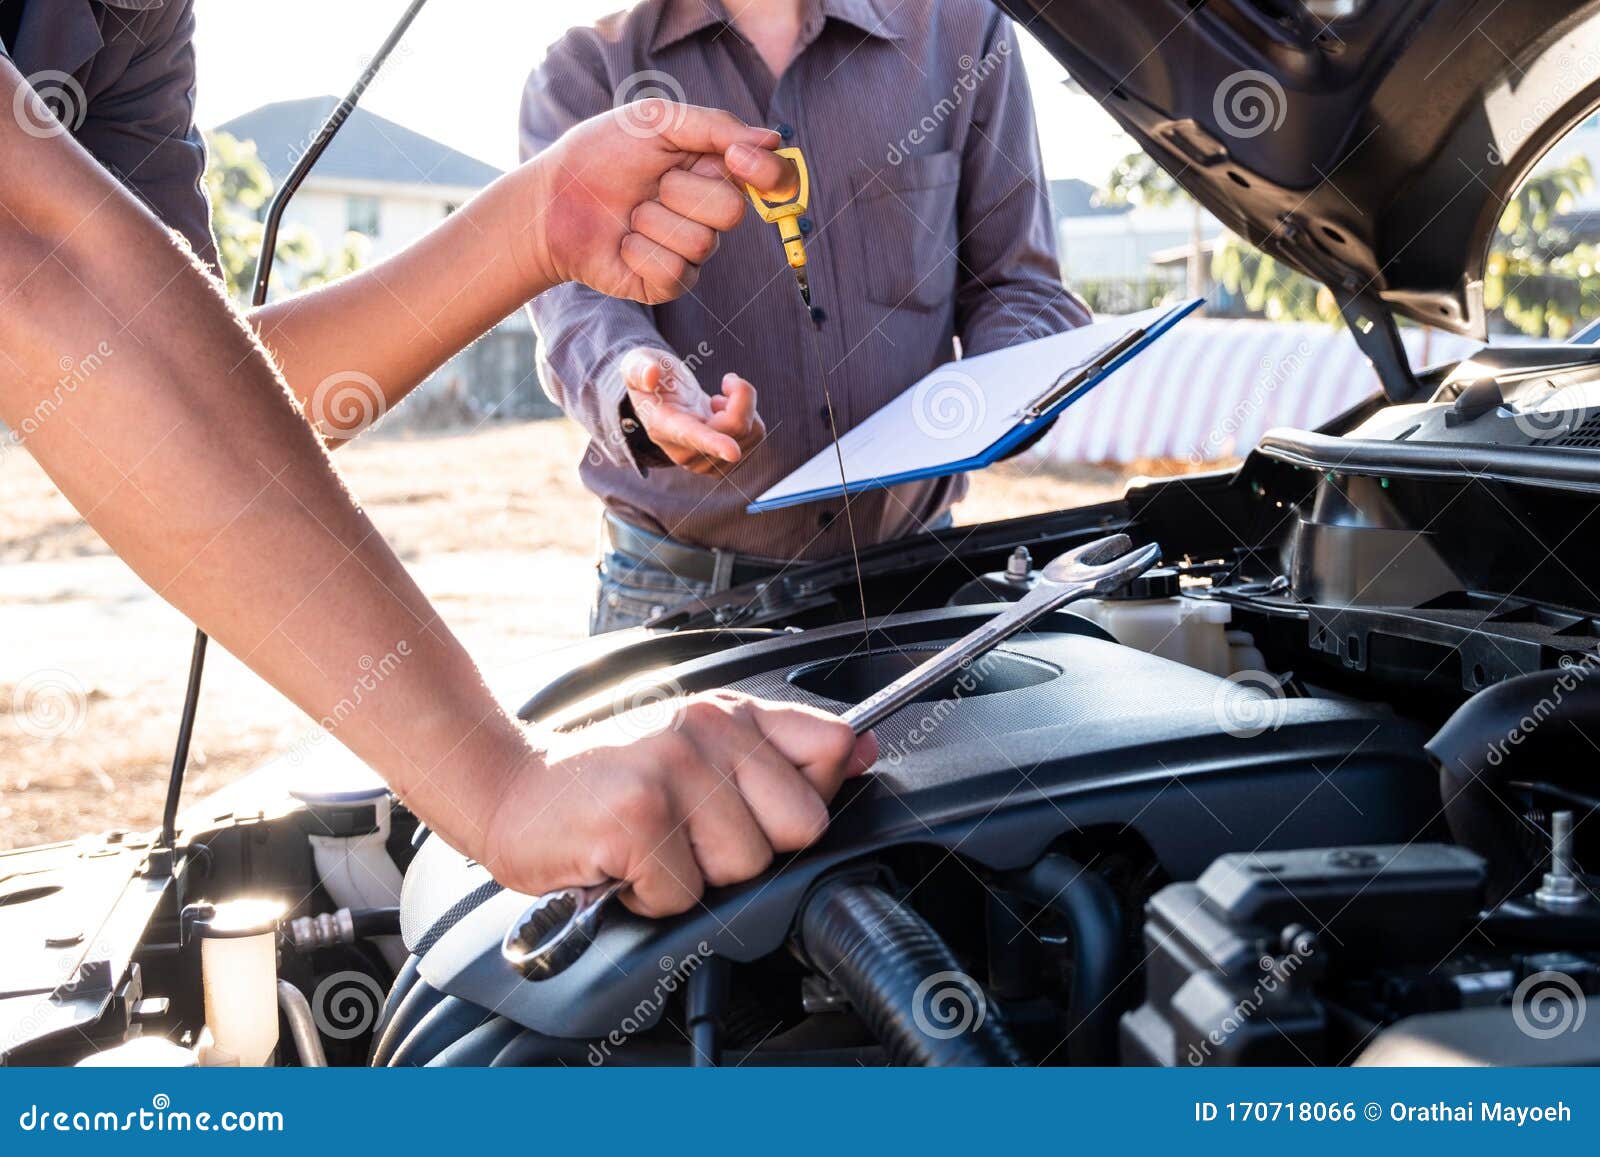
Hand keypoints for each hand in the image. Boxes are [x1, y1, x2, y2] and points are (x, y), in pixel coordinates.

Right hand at [483, 693, 877, 915]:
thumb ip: (784, 749)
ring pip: (745, 867)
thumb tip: (863, 749)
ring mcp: (672, 769)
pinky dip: (651, 899)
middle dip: (751, 851)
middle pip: (801, 825)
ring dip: (696, 878)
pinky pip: (685, 895)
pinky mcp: (638, 816)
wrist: (512, 789)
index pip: (830, 746)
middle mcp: (707, 730)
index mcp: (731, 713)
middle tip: (692, 836)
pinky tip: (625, 866)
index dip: (810, 795)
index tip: (765, 808)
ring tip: (655, 849)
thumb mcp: (702, 749)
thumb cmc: (607, 782)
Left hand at [524, 100, 798, 304]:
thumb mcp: (654, 121)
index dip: (768, 173)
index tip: (741, 159)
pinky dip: (641, 251)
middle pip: (734, 211)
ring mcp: (692, 251)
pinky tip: (622, 242)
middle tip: (650, 183)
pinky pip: (676, 271)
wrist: (551, 201)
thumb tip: (774, 139)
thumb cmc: (599, 155)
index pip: (771, 178)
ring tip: (629, 213)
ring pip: (702, 243)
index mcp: (716, 168)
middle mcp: (711, 212)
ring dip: (654, 221)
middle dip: (683, 191)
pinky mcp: (670, 282)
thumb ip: (714, 126)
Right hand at [623, 346, 764, 474]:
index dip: (712, 443)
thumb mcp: (637, 363)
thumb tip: (651, 375)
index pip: (690, 435)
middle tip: (728, 379)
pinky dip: (750, 416)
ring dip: (745, 405)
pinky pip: (756, 437)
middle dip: (741, 394)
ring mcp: (705, 463)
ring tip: (721, 399)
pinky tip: (726, 412)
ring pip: (751, 432)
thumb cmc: (651, 376)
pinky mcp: (724, 464)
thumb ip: (639, 368)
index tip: (732, 452)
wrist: (662, 399)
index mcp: (662, 426)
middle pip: (735, 426)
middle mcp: (683, 452)